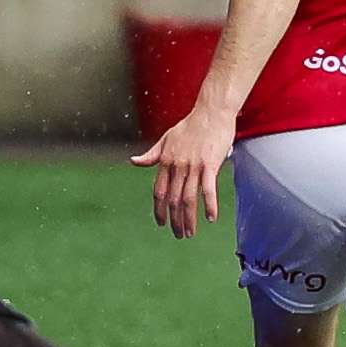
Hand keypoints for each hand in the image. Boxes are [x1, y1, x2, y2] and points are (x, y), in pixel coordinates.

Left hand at [140, 104, 232, 234]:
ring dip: (188, 219)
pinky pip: (208, 189)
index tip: (161, 223)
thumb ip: (152, 154)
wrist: (211, 111)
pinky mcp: (210, 164)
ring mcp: (194, 166)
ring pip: (188, 198)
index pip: (159, 191)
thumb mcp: (167, 139)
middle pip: (173, 199)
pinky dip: (209, 205)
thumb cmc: (191, 125)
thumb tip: (133, 161)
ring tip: (190, 233)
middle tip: (178, 235)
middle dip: (174, 220)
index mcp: (165, 161)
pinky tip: (210, 218)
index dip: (159, 210)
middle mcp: (177, 165)